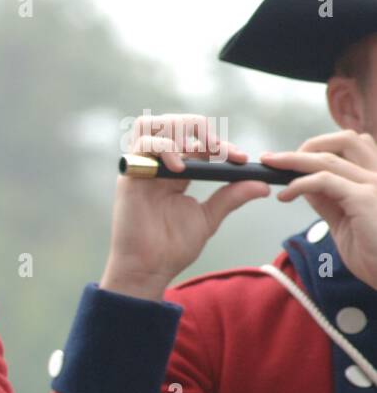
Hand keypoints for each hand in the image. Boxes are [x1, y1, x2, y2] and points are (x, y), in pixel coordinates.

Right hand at [102, 113, 267, 299]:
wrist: (150, 268)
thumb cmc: (173, 247)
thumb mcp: (209, 217)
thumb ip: (232, 197)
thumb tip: (262, 185)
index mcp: (176, 173)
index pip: (196, 143)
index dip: (220, 144)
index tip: (240, 159)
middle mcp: (157, 167)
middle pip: (171, 124)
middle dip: (198, 127)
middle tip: (218, 148)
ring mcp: (142, 169)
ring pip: (152, 125)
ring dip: (177, 128)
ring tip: (197, 149)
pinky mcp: (130, 176)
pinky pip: (143, 144)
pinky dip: (164, 147)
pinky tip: (180, 167)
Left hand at [262, 130, 376, 289]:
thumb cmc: (375, 255)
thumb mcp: (346, 223)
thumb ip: (329, 202)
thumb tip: (305, 186)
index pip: (351, 149)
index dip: (319, 149)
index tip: (290, 159)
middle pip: (345, 140)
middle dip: (308, 145)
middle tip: (276, 158)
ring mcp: (375, 184)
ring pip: (330, 157)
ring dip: (294, 159)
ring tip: (271, 167)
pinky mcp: (365, 198)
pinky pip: (324, 181)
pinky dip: (299, 184)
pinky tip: (285, 195)